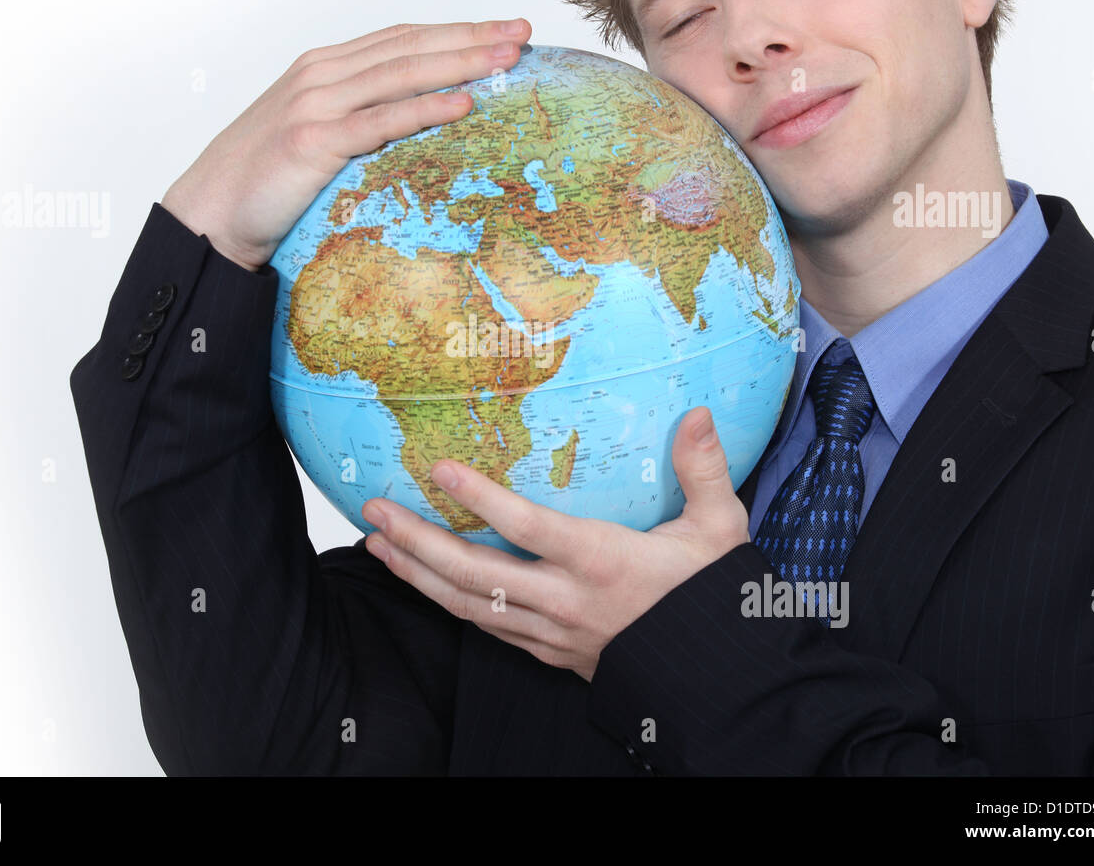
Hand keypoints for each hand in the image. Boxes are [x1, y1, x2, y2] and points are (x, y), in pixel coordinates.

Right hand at [160, 18, 532, 271]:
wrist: (208, 215)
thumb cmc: (263, 184)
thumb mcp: (316, 140)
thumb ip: (359, 123)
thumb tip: (417, 130)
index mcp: (323, 69)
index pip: (401, 39)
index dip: (454, 32)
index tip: (501, 30)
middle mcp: (320, 76)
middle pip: (409, 46)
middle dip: (470, 37)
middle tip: (521, 33)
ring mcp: (315, 105)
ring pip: (400, 73)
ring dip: (459, 63)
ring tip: (506, 60)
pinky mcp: (312, 141)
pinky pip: (381, 121)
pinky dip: (424, 109)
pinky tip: (462, 104)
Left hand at [360, 406, 750, 681]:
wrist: (715, 679)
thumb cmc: (712, 598)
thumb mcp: (719, 530)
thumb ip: (704, 470)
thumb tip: (697, 415)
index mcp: (602, 561)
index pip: (528, 527)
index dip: (480, 500)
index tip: (439, 470)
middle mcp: (566, 600)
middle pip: (475, 573)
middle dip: (417, 541)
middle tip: (374, 510)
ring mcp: (552, 632)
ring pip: (470, 606)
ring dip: (418, 574)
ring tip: (378, 544)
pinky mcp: (549, 653)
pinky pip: (488, 628)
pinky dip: (449, 603)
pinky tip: (426, 583)